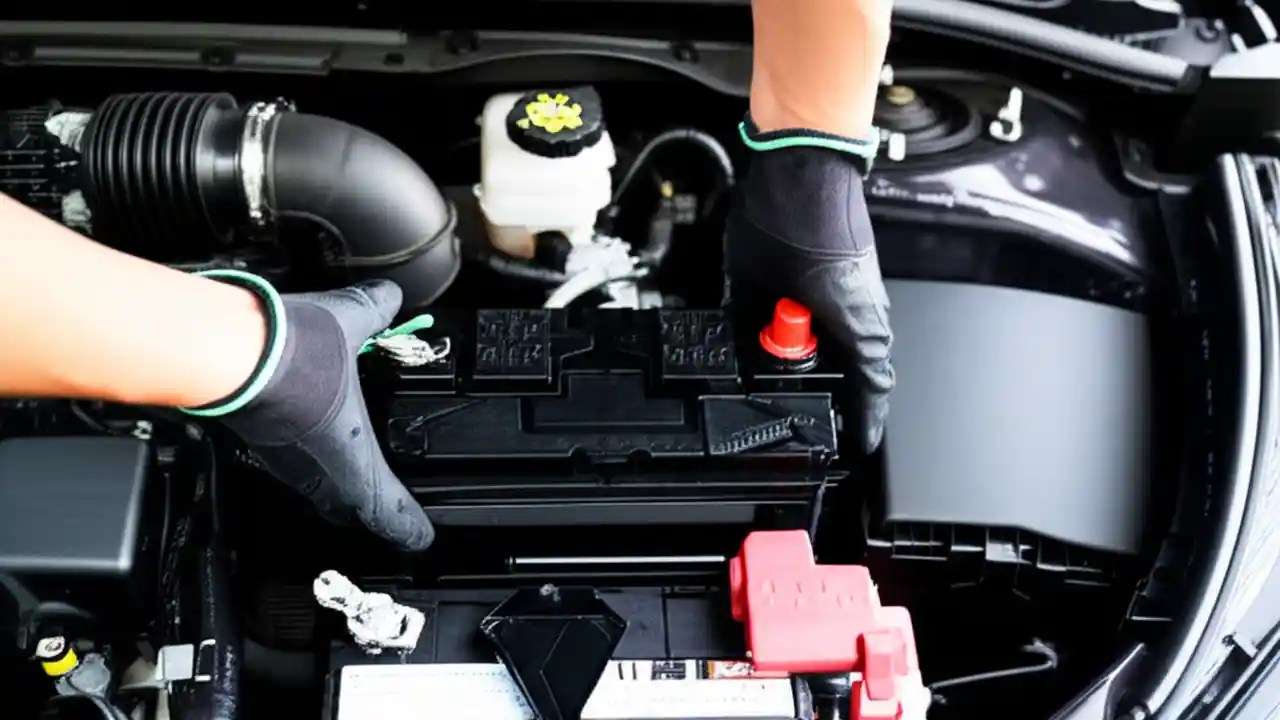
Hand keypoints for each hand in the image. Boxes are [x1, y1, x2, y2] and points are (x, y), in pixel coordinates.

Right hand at [212, 279, 433, 550]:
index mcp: (351, 456)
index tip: (421, 539)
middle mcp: (315, 469)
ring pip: (315, 485)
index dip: (409, 529)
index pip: (388, 512)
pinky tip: (310, 427)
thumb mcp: (351, 319)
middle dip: (370, 508)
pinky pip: (290, 459)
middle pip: (348, 506)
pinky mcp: (258, 438)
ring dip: (336, 480)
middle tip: (389, 509)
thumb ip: (377, 309)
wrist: (220, 347)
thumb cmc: (289, 347)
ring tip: (354, 470)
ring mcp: (281, 457)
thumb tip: (390, 296)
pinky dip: (307, 453)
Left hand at [725, 147, 893, 452]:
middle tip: (794, 396)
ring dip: (820, 351)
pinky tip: (791, 318)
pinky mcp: (856, 271)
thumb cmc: (787, 216)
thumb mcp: (749, 284)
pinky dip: (822, 325)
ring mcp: (866, 290)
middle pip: (857, 369)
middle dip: (826, 385)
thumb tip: (746, 343)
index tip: (856, 445)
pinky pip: (846, 315)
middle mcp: (868, 311)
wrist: (805, 162)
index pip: (869, 389)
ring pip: (851, 342)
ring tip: (784, 349)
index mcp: (854, 324)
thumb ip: (752, 322)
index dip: (862, 422)